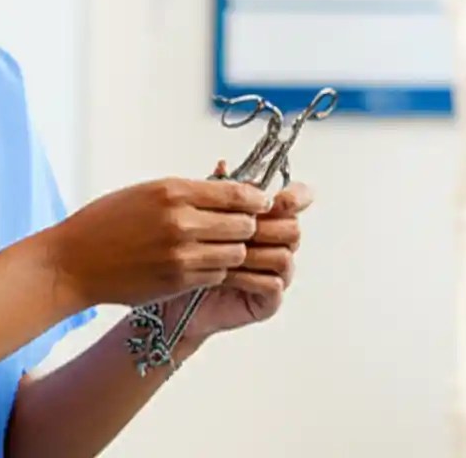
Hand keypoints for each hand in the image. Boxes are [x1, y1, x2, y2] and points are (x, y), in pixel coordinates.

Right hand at [43, 176, 271, 310]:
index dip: (255, 198)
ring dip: (234, 250)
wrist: (73, 262)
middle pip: (244, 224)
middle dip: (248, 226)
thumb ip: (187, 192)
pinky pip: (217, 275)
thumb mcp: (145, 193)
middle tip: (243, 227)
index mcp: (173, 191)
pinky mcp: (178, 281)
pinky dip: (217, 269)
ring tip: (223, 246)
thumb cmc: (105, 222)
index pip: (236, 193)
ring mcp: (181, 254)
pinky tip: (204, 263)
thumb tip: (227, 191)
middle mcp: (181, 221)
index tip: (260, 201)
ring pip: (236, 253)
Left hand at [163, 164, 312, 344]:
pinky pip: (273, 283)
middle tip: (242, 229)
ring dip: (254, 253)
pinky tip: (225, 275)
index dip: (295, 197)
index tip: (280, 198)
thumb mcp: (195, 215)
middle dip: (266, 227)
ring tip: (224, 254)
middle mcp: (275, 243)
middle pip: (293, 228)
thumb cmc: (185, 253)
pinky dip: (249, 277)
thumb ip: (214, 191)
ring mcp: (274, 273)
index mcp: (264, 218)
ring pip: (284, 255)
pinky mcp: (268, 300)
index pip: (295, 201)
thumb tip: (222, 165)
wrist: (170, 294)